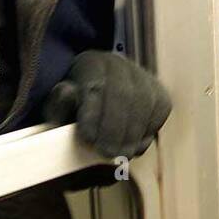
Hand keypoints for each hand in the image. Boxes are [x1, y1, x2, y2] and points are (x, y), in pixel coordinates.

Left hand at [44, 51, 171, 157]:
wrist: (97, 103)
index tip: (88, 139)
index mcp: (91, 63)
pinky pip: (159, 110)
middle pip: (124, 95)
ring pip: (145, 102)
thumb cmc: (74, 108)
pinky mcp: (160, 93)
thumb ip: (59, 104)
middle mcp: (120, 64)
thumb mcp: (58, 106)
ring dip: (134, 133)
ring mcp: (143, 77)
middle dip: (115, 128)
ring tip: (121, 155)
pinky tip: (135, 146)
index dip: (93, 114)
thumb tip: (69, 94)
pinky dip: (149, 131)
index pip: (96, 86)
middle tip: (107, 153)